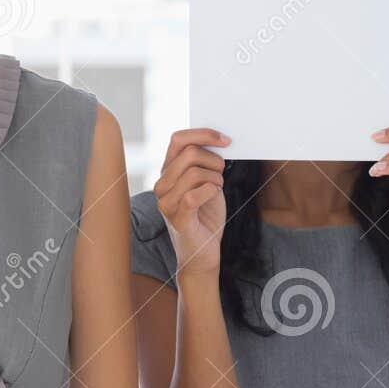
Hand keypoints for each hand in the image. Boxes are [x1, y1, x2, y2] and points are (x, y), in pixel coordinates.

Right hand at [152, 129, 229, 276]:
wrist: (203, 253)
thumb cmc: (206, 216)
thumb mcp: (205, 182)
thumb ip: (203, 162)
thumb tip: (217, 140)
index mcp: (167, 172)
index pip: (178, 139)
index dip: (204, 134)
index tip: (226, 140)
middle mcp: (162, 185)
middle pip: (190, 153)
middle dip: (215, 161)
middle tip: (221, 176)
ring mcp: (166, 202)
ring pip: (195, 173)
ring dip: (216, 179)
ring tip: (217, 190)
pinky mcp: (178, 219)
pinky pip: (194, 195)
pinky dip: (211, 192)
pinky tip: (214, 197)